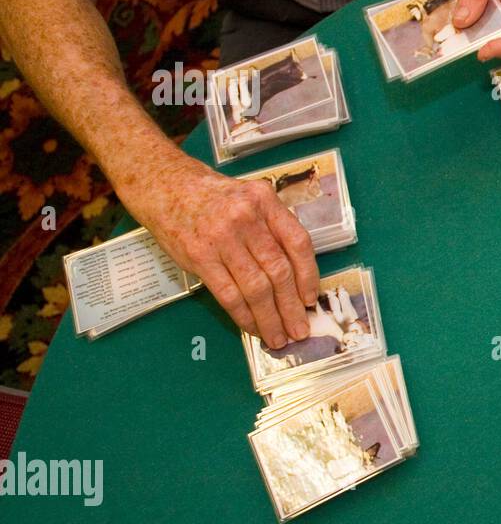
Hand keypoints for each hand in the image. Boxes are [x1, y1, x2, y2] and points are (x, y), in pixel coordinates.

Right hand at [123, 157, 318, 348]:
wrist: (166, 187)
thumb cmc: (215, 199)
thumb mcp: (251, 200)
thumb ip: (273, 230)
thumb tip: (295, 278)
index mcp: (266, 202)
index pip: (298, 243)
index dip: (309, 276)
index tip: (310, 299)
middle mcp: (246, 218)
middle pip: (278, 270)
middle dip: (291, 306)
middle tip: (299, 329)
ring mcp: (222, 238)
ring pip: (256, 287)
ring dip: (270, 318)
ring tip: (279, 337)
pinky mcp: (199, 257)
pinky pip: (229, 294)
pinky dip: (244, 315)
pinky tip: (253, 327)